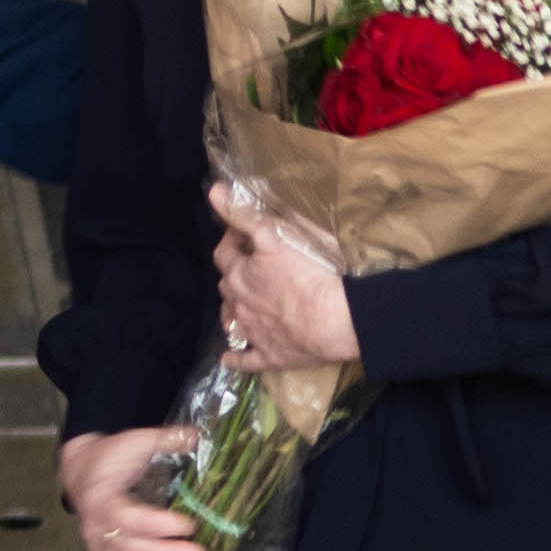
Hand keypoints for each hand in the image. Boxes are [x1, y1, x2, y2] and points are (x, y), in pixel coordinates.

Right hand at [58, 428, 206, 550]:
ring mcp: (95, 545)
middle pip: (129, 548)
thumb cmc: (111, 457)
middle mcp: (95, 527)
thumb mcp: (135, 441)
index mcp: (101, 498)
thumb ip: (165, 439)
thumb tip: (198, 436)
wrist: (80, 470)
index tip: (189, 524)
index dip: (159, 525)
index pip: (129, 518)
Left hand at [211, 184, 357, 372]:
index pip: (225, 252)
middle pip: (225, 286)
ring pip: (229, 320)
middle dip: (235, 275)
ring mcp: (251, 331)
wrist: (337, 319)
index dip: (233, 242)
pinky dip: (235, 358)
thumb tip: (214, 191)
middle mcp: (239, 302)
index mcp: (241, 272)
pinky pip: (243, 359)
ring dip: (233, 311)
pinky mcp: (267, 354)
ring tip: (245, 306)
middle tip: (254, 268)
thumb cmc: (313, 272)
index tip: (245, 237)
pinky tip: (229, 358)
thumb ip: (246, 215)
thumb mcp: (279, 235)